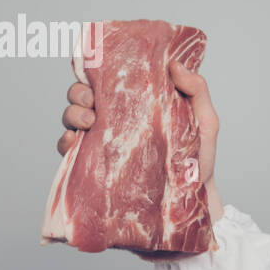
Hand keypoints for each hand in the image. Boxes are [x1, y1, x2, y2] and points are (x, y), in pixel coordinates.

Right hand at [56, 61, 223, 261]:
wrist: (193, 205)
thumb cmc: (198, 163)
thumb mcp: (205, 124)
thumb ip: (197, 91)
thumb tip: (175, 64)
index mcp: (136, 106)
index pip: (108, 82)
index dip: (95, 70)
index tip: (95, 68)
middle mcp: (115, 123)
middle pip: (83, 98)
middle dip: (79, 92)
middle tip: (91, 100)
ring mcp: (103, 146)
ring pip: (72, 120)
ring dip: (72, 114)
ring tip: (87, 120)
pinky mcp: (94, 170)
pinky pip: (68, 154)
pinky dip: (64, 143)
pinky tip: (73, 141)